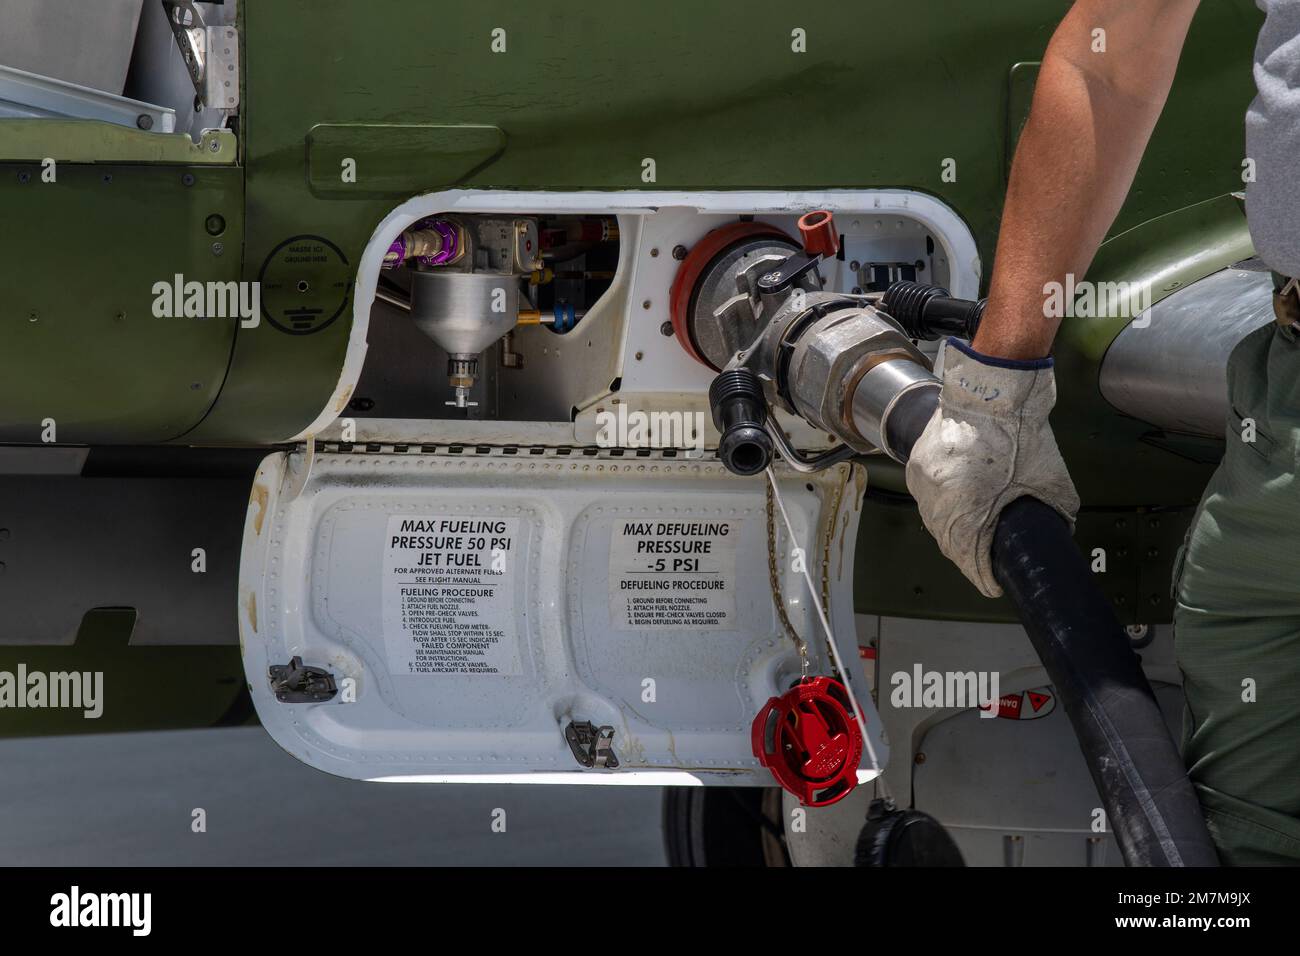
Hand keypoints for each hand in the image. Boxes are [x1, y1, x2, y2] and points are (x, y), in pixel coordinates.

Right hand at [905, 338, 1079, 597]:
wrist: (990, 392)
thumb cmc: (1018, 432)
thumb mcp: (1048, 480)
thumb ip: (1053, 511)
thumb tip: (1058, 531)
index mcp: (967, 507)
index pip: (968, 557)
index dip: (982, 576)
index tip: (992, 584)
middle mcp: (938, 498)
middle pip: (949, 542)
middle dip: (969, 556)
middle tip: (985, 563)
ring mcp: (923, 481)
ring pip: (934, 521)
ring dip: (953, 532)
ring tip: (972, 535)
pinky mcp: (916, 465)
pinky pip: (927, 497)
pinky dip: (942, 507)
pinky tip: (956, 507)